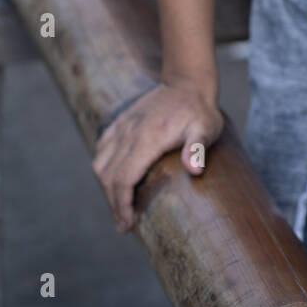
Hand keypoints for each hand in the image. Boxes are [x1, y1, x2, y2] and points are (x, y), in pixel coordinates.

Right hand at [92, 80, 223, 232]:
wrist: (187, 82)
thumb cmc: (200, 111)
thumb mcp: (207, 128)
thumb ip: (198, 147)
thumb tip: (194, 169)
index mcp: (148, 139)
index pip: (123, 178)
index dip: (122, 204)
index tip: (128, 223)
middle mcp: (130, 133)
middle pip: (109, 176)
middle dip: (113, 203)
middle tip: (124, 223)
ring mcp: (123, 127)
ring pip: (100, 164)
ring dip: (106, 188)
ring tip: (119, 206)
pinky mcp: (121, 122)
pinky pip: (102, 148)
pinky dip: (102, 168)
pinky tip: (112, 180)